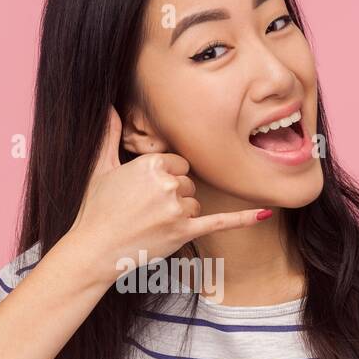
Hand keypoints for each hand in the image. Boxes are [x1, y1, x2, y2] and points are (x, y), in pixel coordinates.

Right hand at [66, 106, 270, 285]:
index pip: (177, 163)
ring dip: (180, 214)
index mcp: (150, 163)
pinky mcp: (183, 232)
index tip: (145, 192)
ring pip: (195, 203)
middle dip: (172, 196)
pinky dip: (244, 219)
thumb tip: (108, 107)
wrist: (92, 251)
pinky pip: (220, 222)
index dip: (164, 177)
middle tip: (145, 211)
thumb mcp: (99, 167)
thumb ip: (109, 134)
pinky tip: (265, 213)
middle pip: (188, 183)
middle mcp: (166, 183)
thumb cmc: (94, 209)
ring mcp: (176, 209)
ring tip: (151, 224)